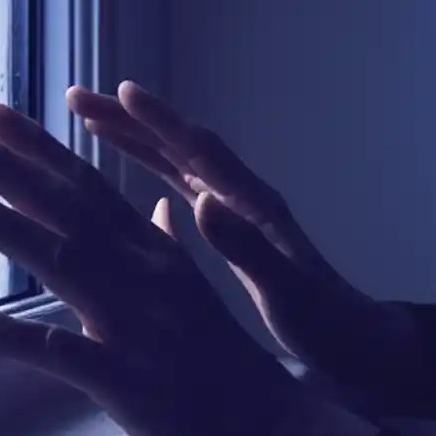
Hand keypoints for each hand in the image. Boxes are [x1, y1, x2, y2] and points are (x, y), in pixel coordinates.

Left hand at [0, 103, 375, 435]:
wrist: (267, 426)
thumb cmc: (222, 361)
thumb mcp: (195, 290)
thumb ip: (168, 244)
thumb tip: (158, 205)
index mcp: (152, 253)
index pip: (88, 186)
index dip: (39, 148)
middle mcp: (140, 273)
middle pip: (63, 206)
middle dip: (2, 164)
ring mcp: (130, 320)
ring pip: (54, 256)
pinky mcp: (120, 374)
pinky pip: (50, 348)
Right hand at [67, 81, 423, 403]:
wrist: (357, 342)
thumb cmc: (324, 325)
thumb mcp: (287, 294)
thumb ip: (247, 249)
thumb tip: (201, 201)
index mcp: (254, 208)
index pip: (201, 152)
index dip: (161, 123)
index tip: (120, 93)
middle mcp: (243, 199)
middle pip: (180, 145)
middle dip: (131, 120)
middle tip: (78, 98)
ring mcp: (237, 210)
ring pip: (176, 160)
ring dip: (135, 136)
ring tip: (90, 118)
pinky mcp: (232, 227)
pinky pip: (182, 183)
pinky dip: (152, 166)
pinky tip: (132, 167)